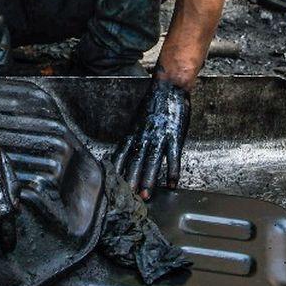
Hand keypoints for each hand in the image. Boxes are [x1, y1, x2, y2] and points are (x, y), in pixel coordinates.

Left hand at [110, 77, 189, 198]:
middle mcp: (144, 137)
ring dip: (148, 180)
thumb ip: (133, 137)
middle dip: (131, 180)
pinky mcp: (174, 137)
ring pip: (152, 162)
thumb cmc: (154, 105)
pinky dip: (173, 172)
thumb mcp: (137, 121)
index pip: (121, 154)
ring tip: (145, 195)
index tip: (111, 183)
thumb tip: (126, 152)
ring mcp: (159, 137)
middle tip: (127, 196)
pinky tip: (172, 184)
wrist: (169, 89)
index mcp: (134, 134)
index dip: (116, 170)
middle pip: (135, 162)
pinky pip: (173, 157)